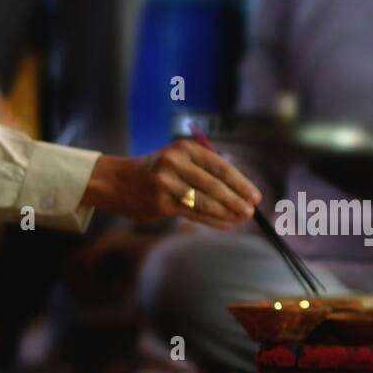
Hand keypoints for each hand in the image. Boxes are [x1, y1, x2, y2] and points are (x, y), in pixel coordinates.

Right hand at [83, 141, 261, 227]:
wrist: (117, 181)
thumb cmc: (155, 172)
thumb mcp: (177, 160)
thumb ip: (204, 171)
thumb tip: (239, 190)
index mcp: (184, 148)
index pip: (219, 166)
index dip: (240, 182)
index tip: (255, 195)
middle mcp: (175, 162)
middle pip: (214, 185)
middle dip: (236, 200)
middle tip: (251, 211)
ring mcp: (166, 183)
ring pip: (204, 202)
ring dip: (226, 213)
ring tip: (241, 219)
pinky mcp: (160, 203)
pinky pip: (193, 214)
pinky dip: (212, 220)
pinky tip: (226, 224)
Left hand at [310, 136, 372, 205]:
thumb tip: (351, 131)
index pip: (352, 170)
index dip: (331, 163)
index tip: (314, 153)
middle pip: (348, 181)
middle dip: (328, 170)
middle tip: (308, 157)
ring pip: (352, 189)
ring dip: (334, 179)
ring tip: (316, 165)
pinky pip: (360, 194)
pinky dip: (346, 185)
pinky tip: (335, 176)